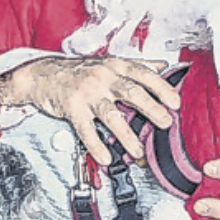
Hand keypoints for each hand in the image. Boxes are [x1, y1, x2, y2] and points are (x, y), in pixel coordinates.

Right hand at [0, 56, 179, 164]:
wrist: (43, 74)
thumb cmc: (80, 71)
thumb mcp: (110, 62)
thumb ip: (137, 65)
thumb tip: (164, 65)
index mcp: (116, 66)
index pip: (143, 74)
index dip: (161, 88)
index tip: (176, 102)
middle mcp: (102, 77)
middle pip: (131, 92)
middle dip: (151, 108)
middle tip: (166, 123)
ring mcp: (86, 92)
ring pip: (110, 114)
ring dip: (126, 135)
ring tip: (138, 151)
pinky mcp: (71, 108)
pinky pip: (85, 129)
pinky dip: (96, 145)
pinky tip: (105, 157)